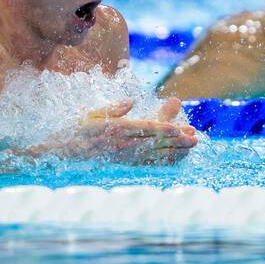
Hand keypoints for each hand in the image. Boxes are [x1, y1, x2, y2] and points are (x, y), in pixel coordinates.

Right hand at [56, 98, 196, 164]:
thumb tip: (130, 101)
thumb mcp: (94, 113)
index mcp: (116, 129)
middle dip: (176, 140)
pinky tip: (180, 156)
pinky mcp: (128, 162)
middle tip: (194, 137)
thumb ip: (114, 108)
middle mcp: (123, 144)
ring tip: (193, 145)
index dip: (162, 129)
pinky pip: (150, 162)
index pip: (143, 128)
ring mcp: (127, 155)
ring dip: (176, 149)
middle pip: (154, 142)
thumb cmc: (83, 128)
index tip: (177, 128)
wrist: (70, 151)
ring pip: (156, 153)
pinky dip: (167, 159)